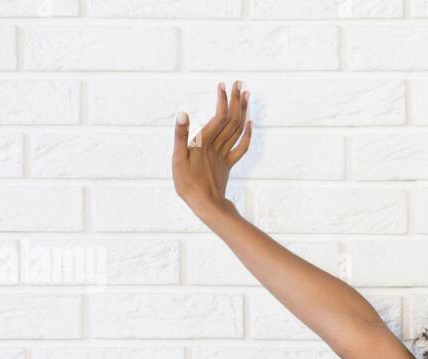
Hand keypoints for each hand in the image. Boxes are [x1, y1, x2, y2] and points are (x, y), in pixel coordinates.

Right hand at [173, 80, 251, 218]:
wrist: (206, 206)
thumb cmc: (188, 184)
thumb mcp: (177, 160)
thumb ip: (180, 136)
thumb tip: (183, 113)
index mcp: (205, 143)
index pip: (219, 116)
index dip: (223, 100)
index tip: (223, 85)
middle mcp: (217, 146)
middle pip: (231, 120)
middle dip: (236, 100)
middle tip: (238, 83)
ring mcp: (224, 155)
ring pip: (238, 130)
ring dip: (243, 111)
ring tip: (245, 95)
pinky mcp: (227, 164)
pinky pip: (241, 147)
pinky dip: (247, 134)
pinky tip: (250, 123)